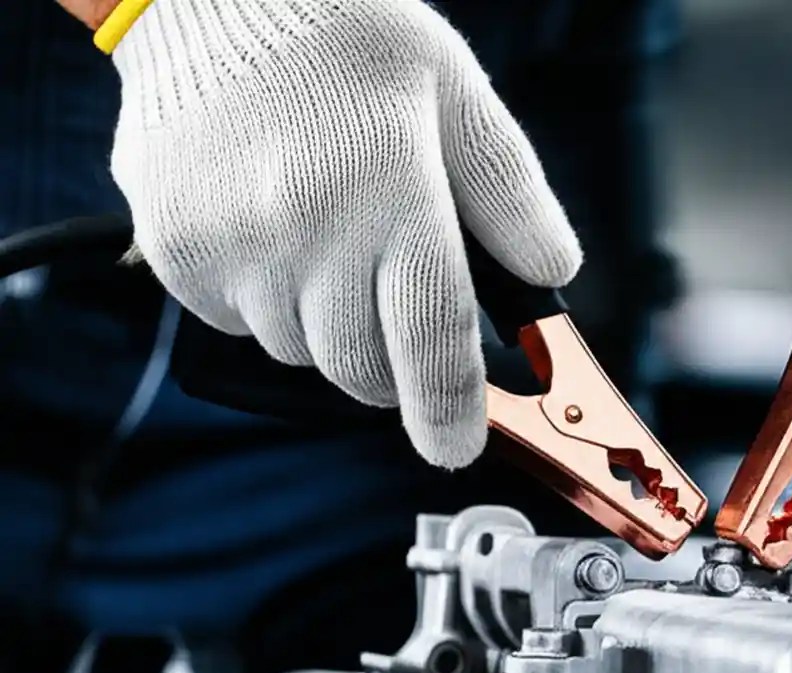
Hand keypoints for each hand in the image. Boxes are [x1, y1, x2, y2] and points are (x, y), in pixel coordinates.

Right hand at [109, 0, 581, 467]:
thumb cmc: (345, 35)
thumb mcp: (456, 93)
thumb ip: (510, 194)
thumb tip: (550, 274)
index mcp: (393, 190)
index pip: (433, 338)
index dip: (450, 412)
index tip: (457, 449)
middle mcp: (308, 228)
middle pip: (362, 368)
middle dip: (390, 361)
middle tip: (393, 294)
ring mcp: (233, 245)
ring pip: (299, 351)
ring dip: (326, 324)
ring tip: (328, 231)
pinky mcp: (177, 251)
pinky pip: (237, 322)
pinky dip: (265, 301)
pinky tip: (272, 227)